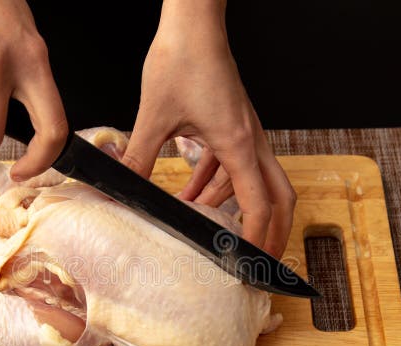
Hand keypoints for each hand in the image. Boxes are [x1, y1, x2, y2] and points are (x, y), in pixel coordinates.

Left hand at [121, 0, 294, 257]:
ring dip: (234, 207)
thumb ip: (138, 158)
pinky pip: (233, 162)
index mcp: (238, 143)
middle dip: (273, 231)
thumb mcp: (153, 117)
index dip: (260, 239)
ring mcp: (245, 131)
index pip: (260, 203)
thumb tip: (121, 189)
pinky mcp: (233, 122)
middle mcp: (250, 140)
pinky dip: (217, 183)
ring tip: (206, 227)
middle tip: (257, 259)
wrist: (192, 23)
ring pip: (254, 180)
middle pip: (279, 196)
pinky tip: (192, 193)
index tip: (253, 266)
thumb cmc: (182, 60)